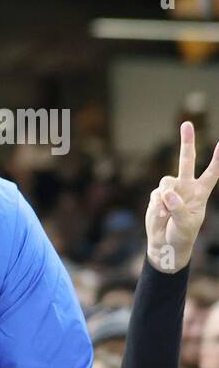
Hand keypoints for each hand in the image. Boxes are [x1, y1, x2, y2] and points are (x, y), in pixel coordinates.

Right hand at [146, 120, 218, 273]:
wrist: (165, 244)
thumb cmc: (182, 234)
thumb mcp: (186, 223)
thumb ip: (179, 207)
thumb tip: (167, 192)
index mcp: (201, 192)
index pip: (212, 173)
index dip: (218, 159)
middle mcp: (186, 187)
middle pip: (186, 160)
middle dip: (186, 141)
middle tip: (187, 123)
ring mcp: (170, 191)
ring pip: (166, 181)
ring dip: (166, 196)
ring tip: (167, 212)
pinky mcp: (155, 196)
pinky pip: (155, 195)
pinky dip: (157, 206)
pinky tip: (161, 216)